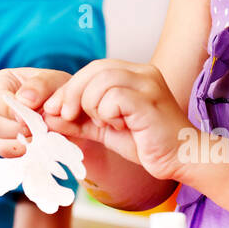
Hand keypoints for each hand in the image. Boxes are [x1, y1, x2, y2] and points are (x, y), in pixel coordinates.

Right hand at [0, 66, 72, 156]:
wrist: (69, 110)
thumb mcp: (53, 80)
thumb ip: (39, 86)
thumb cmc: (57, 90)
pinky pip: (9, 156)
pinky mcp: (5, 147)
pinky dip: (27, 153)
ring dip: (26, 142)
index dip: (11, 110)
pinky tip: (42, 146)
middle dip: (22, 128)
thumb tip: (24, 101)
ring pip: (1, 142)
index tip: (28, 117)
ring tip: (46, 135)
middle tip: (44, 128)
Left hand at [43, 58, 192, 179]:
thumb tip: (46, 117)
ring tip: (106, 124)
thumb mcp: (104, 129)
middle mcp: (142, 72)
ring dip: (92, 106)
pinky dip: (107, 114)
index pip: (92, 69)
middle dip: (72, 93)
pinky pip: (113, 97)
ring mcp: (147, 84)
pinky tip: (120, 127)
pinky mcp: (149, 100)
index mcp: (133, 74)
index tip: (53, 109)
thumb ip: (78, 121)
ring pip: (101, 81)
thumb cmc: (146, 143)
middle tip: (65, 116)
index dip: (70, 87)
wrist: (182, 159)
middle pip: (94, 69)